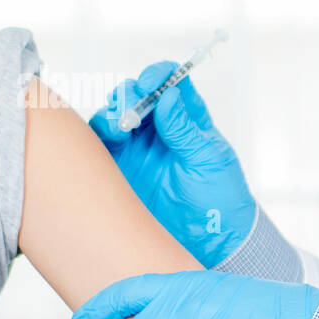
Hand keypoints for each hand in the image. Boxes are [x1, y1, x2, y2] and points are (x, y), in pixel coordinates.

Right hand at [90, 62, 256, 267]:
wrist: (209, 243)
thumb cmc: (220, 199)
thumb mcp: (208, 161)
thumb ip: (185, 130)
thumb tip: (169, 96)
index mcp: (188, 121)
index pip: (172, 86)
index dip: (161, 75)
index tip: (153, 79)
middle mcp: (159, 131)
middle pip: (137, 96)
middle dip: (131, 92)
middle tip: (133, 100)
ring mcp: (136, 149)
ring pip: (114, 116)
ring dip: (113, 112)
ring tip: (120, 124)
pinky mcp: (118, 170)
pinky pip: (99, 145)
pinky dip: (98, 135)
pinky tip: (107, 138)